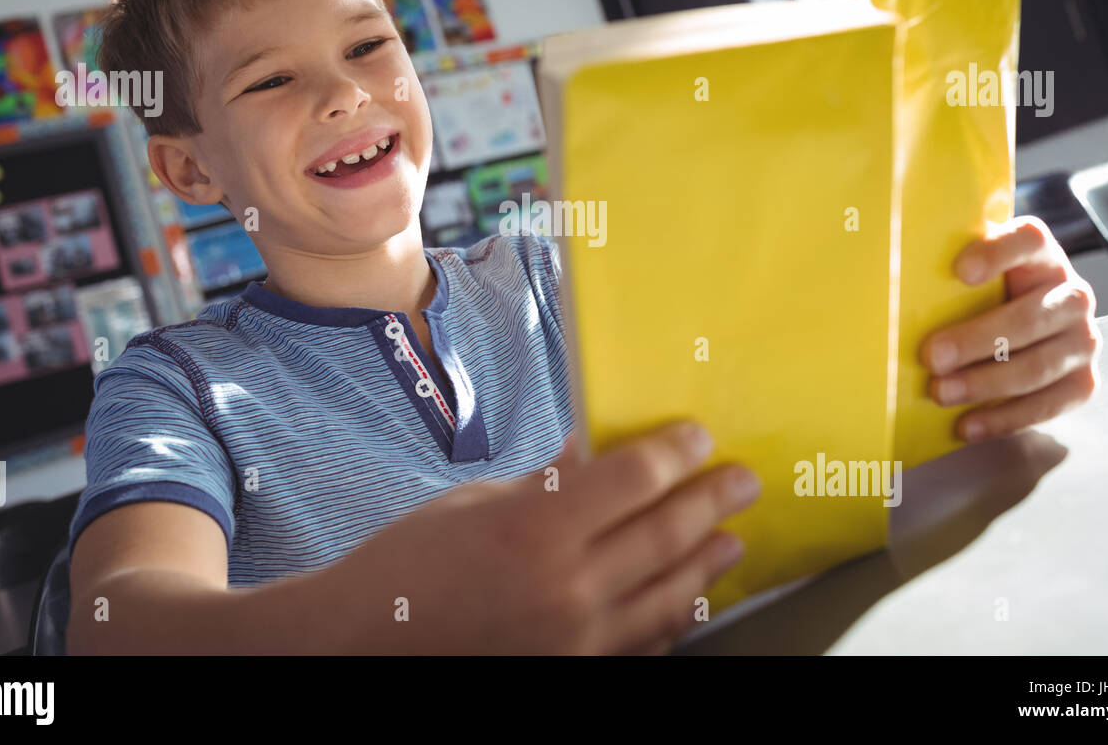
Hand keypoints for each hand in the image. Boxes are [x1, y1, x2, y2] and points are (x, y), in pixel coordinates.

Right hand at [325, 421, 760, 653]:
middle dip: (713, 501)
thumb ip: (548, 483)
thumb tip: (599, 452)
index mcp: (535, 528)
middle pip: (666, 533)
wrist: (364, 643)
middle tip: (743, 480)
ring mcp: (575, 640)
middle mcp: (566, 587)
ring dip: (708, 562)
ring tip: (731, 538)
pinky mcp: (573, 671)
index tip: (699, 436)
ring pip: (669, 595)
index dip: (676, 451)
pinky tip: (688, 596)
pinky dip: (675, 615)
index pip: (634, 478)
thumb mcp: (476, 502)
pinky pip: (644, 642)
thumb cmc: (408, 564)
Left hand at [920, 216, 1100, 442]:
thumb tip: (872, 272)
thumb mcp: (965, 274)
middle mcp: (1071, 294)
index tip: (959, 271)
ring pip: (1038, 365)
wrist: (1021, 333)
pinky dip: (1005, 418)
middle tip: (931, 356)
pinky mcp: (1083, 381)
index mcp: (1040, 255)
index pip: (1029, 241)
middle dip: (977, 340)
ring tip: (940, 393)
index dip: (998, 253)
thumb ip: (939, 265)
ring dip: (985, 384)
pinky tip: (967, 425)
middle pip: (1029, 317)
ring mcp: (1082, 339)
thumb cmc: (979, 299)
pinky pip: (1050, 404)